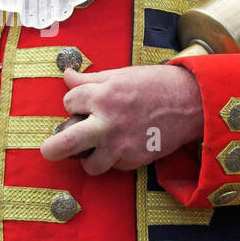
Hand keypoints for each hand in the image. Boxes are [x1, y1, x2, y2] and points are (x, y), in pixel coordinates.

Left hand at [39, 63, 203, 175]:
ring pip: (90, 165)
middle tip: (49, 150)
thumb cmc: (155, 84)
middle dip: (52, 149)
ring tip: (93, 150)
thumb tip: (67, 75)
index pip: (68, 102)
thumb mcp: (120, 74)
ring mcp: (122, 144)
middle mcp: (108, 122)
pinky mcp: (135, 160)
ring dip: (88, 158)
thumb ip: (90, 80)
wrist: (191, 101)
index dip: (73, 103)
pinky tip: (122, 145)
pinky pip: (114, 166)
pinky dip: (114, 159)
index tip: (80, 104)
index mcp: (103, 95)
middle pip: (67, 143)